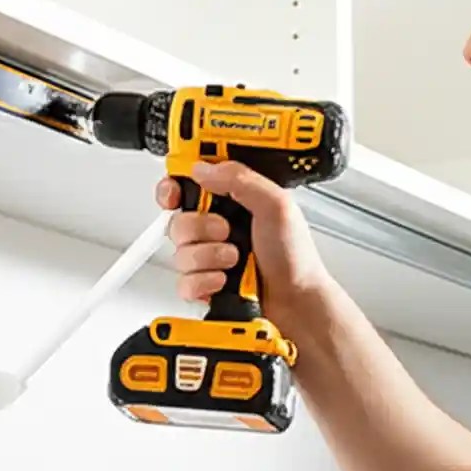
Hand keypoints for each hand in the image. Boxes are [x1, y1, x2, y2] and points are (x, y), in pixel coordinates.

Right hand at [156, 161, 333, 328]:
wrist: (296, 301)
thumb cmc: (295, 256)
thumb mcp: (277, 205)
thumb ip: (241, 179)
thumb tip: (204, 168)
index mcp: (233, 200)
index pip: (189, 184)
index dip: (174, 187)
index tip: (175, 194)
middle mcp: (217, 226)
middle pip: (178, 219)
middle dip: (200, 227)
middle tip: (226, 231)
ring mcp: (209, 256)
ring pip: (180, 251)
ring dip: (208, 256)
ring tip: (234, 260)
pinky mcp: (204, 284)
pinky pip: (183, 281)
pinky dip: (205, 282)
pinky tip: (224, 280)